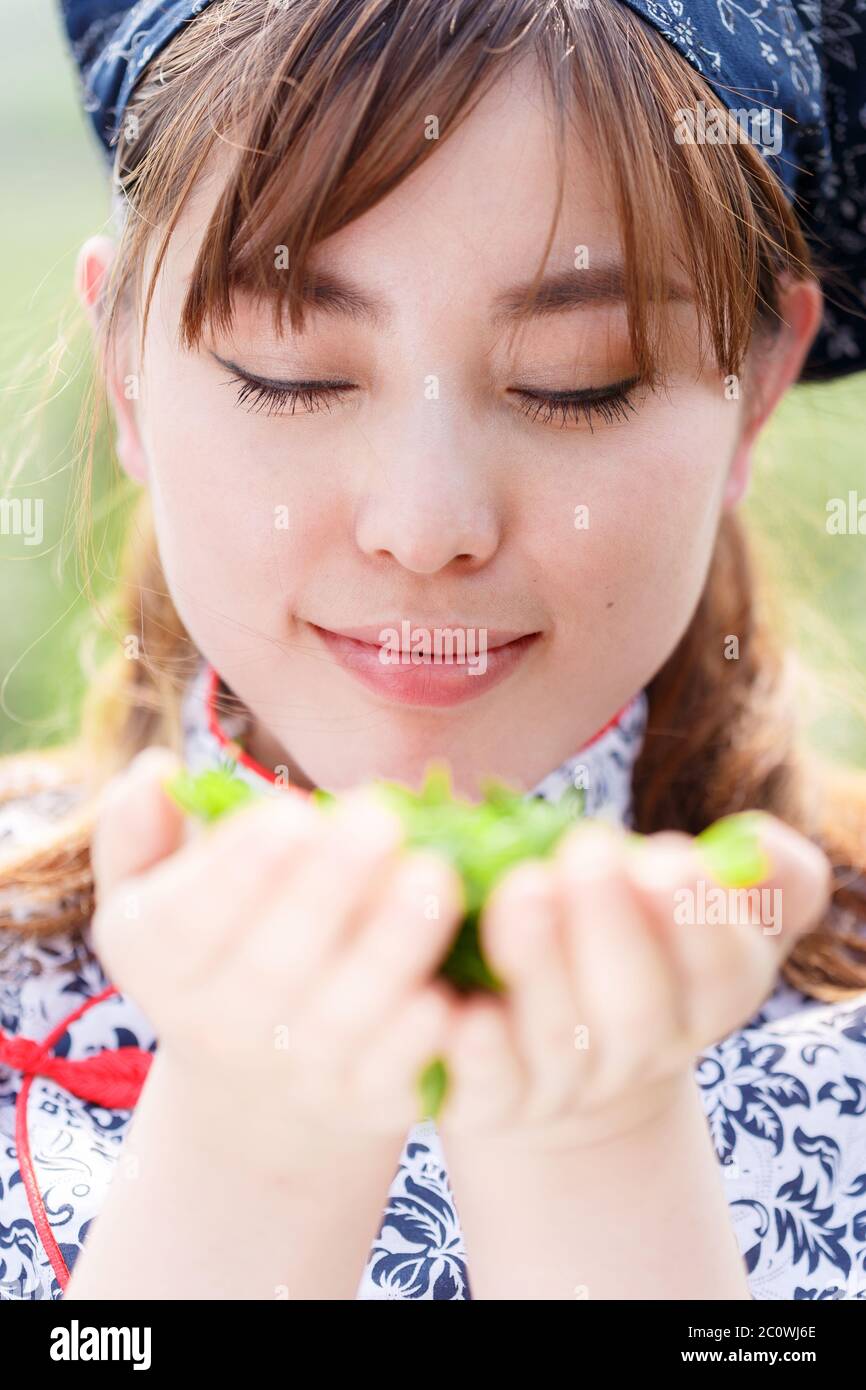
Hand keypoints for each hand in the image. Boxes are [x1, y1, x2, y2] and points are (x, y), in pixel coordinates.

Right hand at [91, 747, 463, 1171]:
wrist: (257, 1080)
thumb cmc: (214, 942)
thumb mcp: (151, 889)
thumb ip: (138, 830)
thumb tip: (155, 772)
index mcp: (156, 962)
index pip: (184, 922)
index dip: (236, 872)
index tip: (291, 815)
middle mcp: (218, 1028)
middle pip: (272, 965)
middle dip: (328, 890)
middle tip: (381, 820)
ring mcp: (295, 1073)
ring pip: (343, 1017)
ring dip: (391, 948)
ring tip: (435, 876)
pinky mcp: (366, 1102)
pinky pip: (393, 1074)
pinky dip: (418, 1036)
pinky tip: (450, 987)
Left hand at [437, 814, 831, 1147]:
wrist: (564, 1035)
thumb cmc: (642, 934)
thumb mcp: (714, 903)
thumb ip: (767, 874)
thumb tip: (758, 846)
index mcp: (710, 1001)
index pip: (721, 974)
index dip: (697, 920)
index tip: (665, 858)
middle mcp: (643, 1055)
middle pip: (637, 1010)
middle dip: (613, 926)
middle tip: (588, 848)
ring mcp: (566, 1087)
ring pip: (557, 1040)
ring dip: (540, 963)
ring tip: (522, 886)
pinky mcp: (493, 1103)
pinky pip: (489, 1088)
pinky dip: (478, 1052)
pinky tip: (458, 1005)